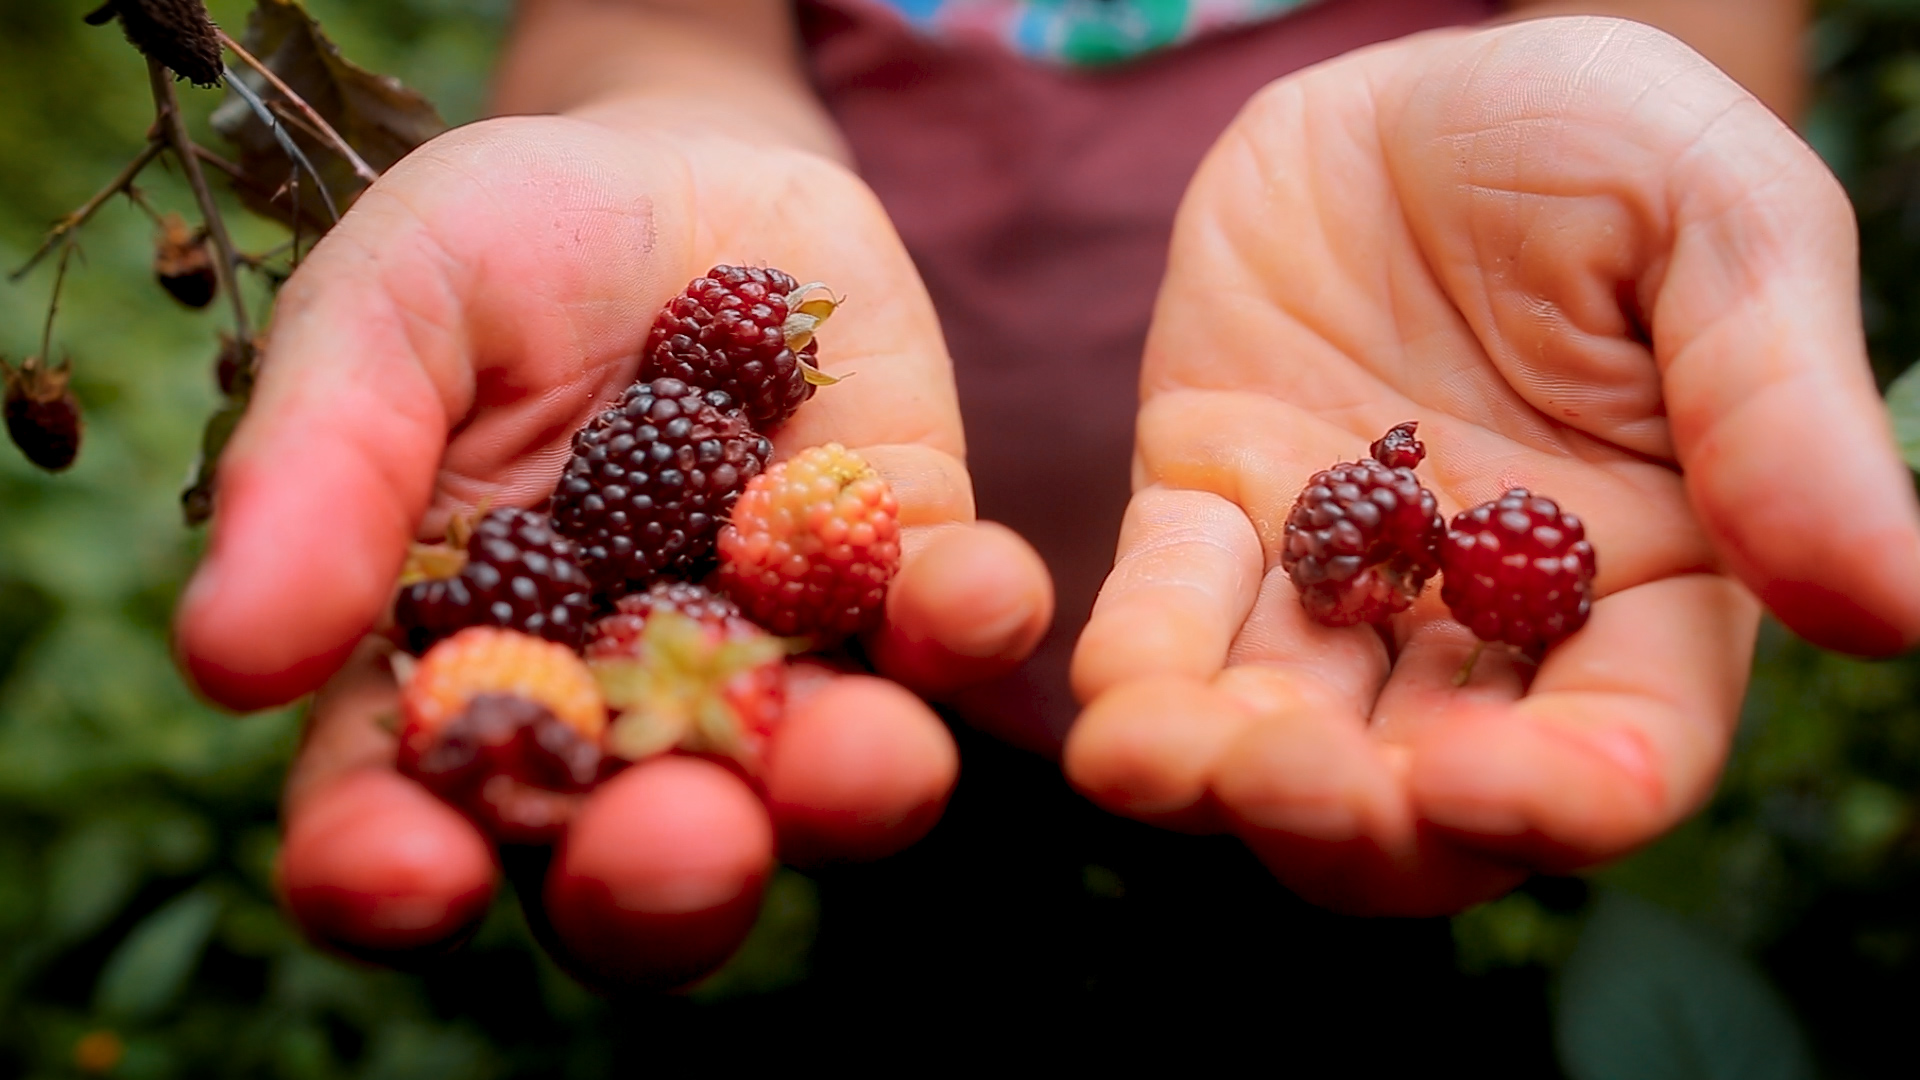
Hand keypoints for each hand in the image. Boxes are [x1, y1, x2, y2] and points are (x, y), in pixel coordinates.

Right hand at [172, 116, 1051, 985]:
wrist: (679, 169)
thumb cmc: (500, 251)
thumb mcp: (391, 310)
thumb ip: (323, 465)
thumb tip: (231, 656)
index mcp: (450, 674)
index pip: (395, 816)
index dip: (388, 868)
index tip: (406, 871)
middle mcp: (617, 712)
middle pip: (625, 858)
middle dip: (656, 874)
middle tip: (678, 844)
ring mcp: (773, 662)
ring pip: (812, 784)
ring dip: (845, 787)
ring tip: (866, 756)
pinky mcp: (902, 580)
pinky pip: (945, 637)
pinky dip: (966, 627)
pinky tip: (971, 590)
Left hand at [1064, 17, 1919, 915]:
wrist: (1424, 78)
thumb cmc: (1605, 143)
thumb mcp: (1723, 227)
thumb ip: (1782, 410)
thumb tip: (1890, 610)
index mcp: (1646, 580)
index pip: (1620, 746)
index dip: (1562, 796)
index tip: (1484, 785)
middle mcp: (1485, 615)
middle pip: (1427, 795)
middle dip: (1354, 818)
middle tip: (1285, 779)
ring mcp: (1340, 574)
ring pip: (1282, 730)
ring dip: (1216, 771)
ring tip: (1149, 761)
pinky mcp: (1214, 507)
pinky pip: (1168, 612)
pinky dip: (1137, 662)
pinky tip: (1105, 698)